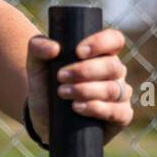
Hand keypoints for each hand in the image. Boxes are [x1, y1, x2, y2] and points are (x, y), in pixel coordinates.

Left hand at [25, 28, 133, 146]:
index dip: (101, 43)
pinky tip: (77, 107)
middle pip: (112, 66)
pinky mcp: (120, 116)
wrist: (42, 114)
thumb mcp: (36, 63)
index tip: (78, 52)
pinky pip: (119, 112)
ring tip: (62, 92)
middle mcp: (114, 72)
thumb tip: (54, 48)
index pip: (114, 40)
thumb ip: (38, 47)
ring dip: (86, 90)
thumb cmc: (46, 83)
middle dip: (85, 71)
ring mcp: (120, 94)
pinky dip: (97, 109)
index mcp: (101, 54)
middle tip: (61, 77)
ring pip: (113, 89)